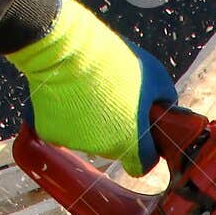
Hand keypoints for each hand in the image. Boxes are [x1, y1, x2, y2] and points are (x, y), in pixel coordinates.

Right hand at [2, 0, 176, 175]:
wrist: (65, 49)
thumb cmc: (113, 60)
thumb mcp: (155, 75)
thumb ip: (165, 99)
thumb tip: (164, 109)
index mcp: (132, 142)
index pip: (142, 165)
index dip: (144, 151)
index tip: (142, 136)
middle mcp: (104, 150)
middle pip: (115, 149)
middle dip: (117, 131)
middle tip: (113, 100)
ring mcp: (75, 143)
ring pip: (89, 139)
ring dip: (91, 122)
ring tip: (89, 91)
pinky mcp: (50, 133)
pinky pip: (63, 129)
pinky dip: (65, 116)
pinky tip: (68, 93)